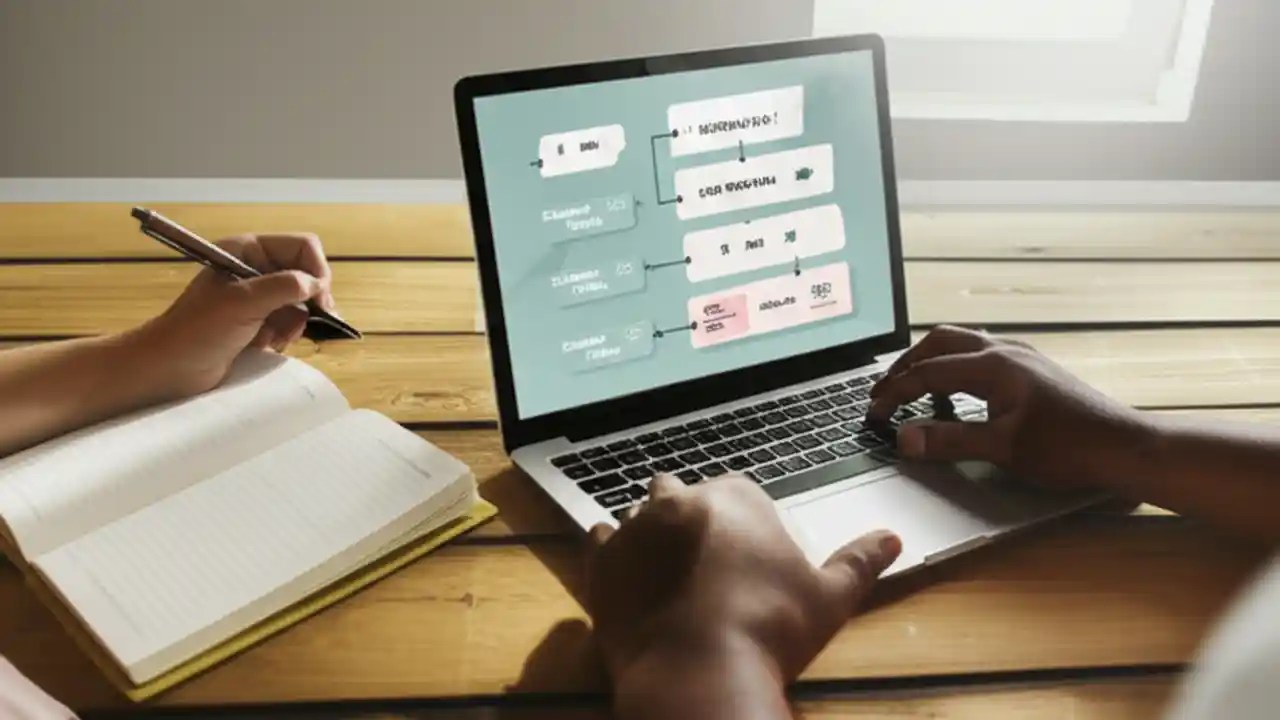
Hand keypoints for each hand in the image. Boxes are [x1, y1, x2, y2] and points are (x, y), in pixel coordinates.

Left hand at [134, 233, 336, 397]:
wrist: (171, 367)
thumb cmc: (199, 329)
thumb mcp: (242, 302)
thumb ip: (284, 286)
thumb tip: (317, 285)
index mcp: (247, 251)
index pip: (301, 246)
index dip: (316, 269)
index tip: (319, 299)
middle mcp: (255, 268)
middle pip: (305, 273)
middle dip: (310, 299)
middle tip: (309, 321)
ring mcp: (258, 296)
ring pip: (302, 300)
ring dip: (298, 321)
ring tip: (280, 336)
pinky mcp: (259, 321)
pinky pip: (291, 321)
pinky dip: (288, 333)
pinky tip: (271, 344)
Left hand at [585, 475, 900, 719]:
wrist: (698, 670)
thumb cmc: (770, 629)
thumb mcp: (828, 598)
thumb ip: (858, 562)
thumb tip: (891, 538)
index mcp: (733, 498)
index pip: (737, 490)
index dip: (742, 521)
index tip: (747, 553)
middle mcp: (678, 501)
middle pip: (679, 493)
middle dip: (689, 516)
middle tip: (704, 560)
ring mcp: (635, 529)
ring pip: (637, 515)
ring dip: (649, 533)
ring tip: (666, 571)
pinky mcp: (602, 563)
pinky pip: (600, 542)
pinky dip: (611, 553)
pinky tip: (626, 573)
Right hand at [868, 325, 1153, 491]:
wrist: (1125, 447)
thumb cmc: (1068, 448)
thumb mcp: (1002, 449)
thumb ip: (949, 441)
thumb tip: (903, 438)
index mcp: (993, 366)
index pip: (927, 373)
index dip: (894, 394)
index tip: (873, 415)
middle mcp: (1006, 351)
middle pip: (940, 342)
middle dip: (906, 365)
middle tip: (884, 391)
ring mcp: (1023, 356)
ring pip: (963, 344)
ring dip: (931, 361)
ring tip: (913, 388)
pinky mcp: (1035, 369)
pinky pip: (982, 354)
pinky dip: (956, 367)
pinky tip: (958, 394)